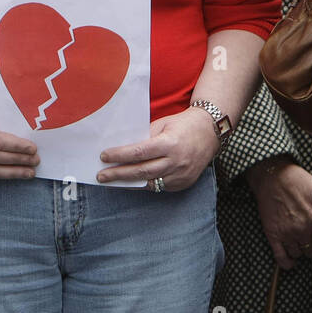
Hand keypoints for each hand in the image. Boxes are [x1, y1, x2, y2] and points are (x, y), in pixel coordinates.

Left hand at [97, 107, 218, 191]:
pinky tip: (132, 182)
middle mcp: (176, 161)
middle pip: (142, 171)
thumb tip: (122, 149)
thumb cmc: (182, 125)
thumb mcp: (162, 125)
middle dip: (119, 174)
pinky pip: (160, 187)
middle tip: (101, 176)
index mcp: (170, 143)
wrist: (210, 133)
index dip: (120, 155)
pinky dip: (145, 184)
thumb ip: (144, 137)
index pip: (139, 152)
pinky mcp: (184, 183)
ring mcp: (181, 175)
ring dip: (129, 183)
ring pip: (150, 183)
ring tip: (112, 181)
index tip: (104, 156)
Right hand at [246, 159, 311, 269]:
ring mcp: (288, 233)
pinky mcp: (273, 235)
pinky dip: (287, 263)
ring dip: (301, 251)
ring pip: (299, 254)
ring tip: (302, 243)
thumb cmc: (299, 181)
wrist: (273, 176)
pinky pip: (281, 258)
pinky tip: (291, 262)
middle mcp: (304, 228)